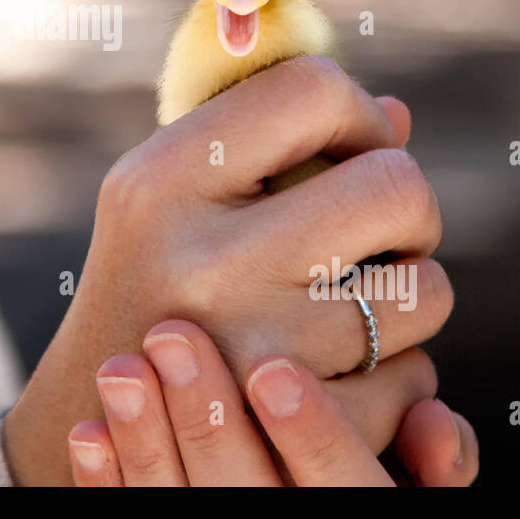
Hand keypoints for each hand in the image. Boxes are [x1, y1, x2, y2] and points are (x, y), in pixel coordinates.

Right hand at [3, 56, 452, 484]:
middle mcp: (199, 261)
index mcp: (160, 180)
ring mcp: (246, 350)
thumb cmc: (156, 270)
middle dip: (406, 204)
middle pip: (394, 185)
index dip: (355, 114)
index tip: (348, 151)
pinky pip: (414, 378)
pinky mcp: (289, 430)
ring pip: (424, 289)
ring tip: (355, 295)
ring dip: (411, 289)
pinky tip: (350, 361)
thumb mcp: (173, 188)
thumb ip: (269, 136)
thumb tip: (400, 117)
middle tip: (376, 229)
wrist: (95, 414)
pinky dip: (400, 368)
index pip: (314, 88)